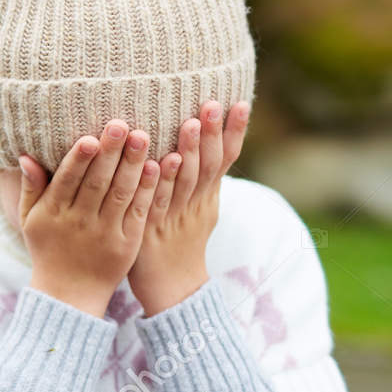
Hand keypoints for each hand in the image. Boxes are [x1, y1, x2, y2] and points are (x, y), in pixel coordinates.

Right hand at [17, 121, 160, 317]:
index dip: (78, 160)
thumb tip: (25, 156)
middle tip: (121, 124)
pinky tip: (158, 166)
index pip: (67, 181)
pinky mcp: (127, 243)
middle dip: (109, 153)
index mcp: (53, 213)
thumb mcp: (29, 220)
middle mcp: (79, 222)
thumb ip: (30, 188)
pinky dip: (148, 189)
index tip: (90, 137)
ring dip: (132, 164)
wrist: (69, 294)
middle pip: (96, 182)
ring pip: (120, 193)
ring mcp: (105, 233)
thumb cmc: (48, 249)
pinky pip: (138, 212)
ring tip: (142, 136)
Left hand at [129, 100, 248, 315]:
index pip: (225, 160)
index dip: (233, 132)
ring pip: (185, 182)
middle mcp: (196, 205)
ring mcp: (176, 218)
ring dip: (188, 152)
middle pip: (208, 166)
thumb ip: (201, 180)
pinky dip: (160, 183)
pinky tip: (159, 163)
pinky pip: (157, 204)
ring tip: (190, 124)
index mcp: (208, 198)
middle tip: (213, 104)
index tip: (240, 102)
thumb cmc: (180, 245)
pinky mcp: (152, 229)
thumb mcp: (199, 210)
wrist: (172, 290)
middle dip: (212, 134)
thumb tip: (210, 146)